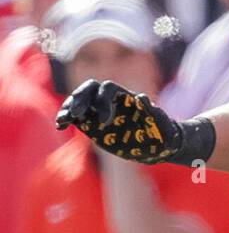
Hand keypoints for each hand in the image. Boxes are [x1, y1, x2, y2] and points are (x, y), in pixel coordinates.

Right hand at [56, 79, 182, 163]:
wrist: (158, 144)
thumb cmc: (163, 131)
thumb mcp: (162, 123)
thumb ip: (152, 111)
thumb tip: (141, 97)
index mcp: (126, 98)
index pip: (108, 88)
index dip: (103, 101)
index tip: (105, 121)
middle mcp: (111, 100)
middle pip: (90, 89)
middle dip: (80, 98)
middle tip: (76, 114)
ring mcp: (99, 110)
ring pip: (80, 100)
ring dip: (68, 108)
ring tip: (62, 121)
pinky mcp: (92, 123)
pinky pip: (75, 116)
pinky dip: (66, 118)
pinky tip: (61, 125)